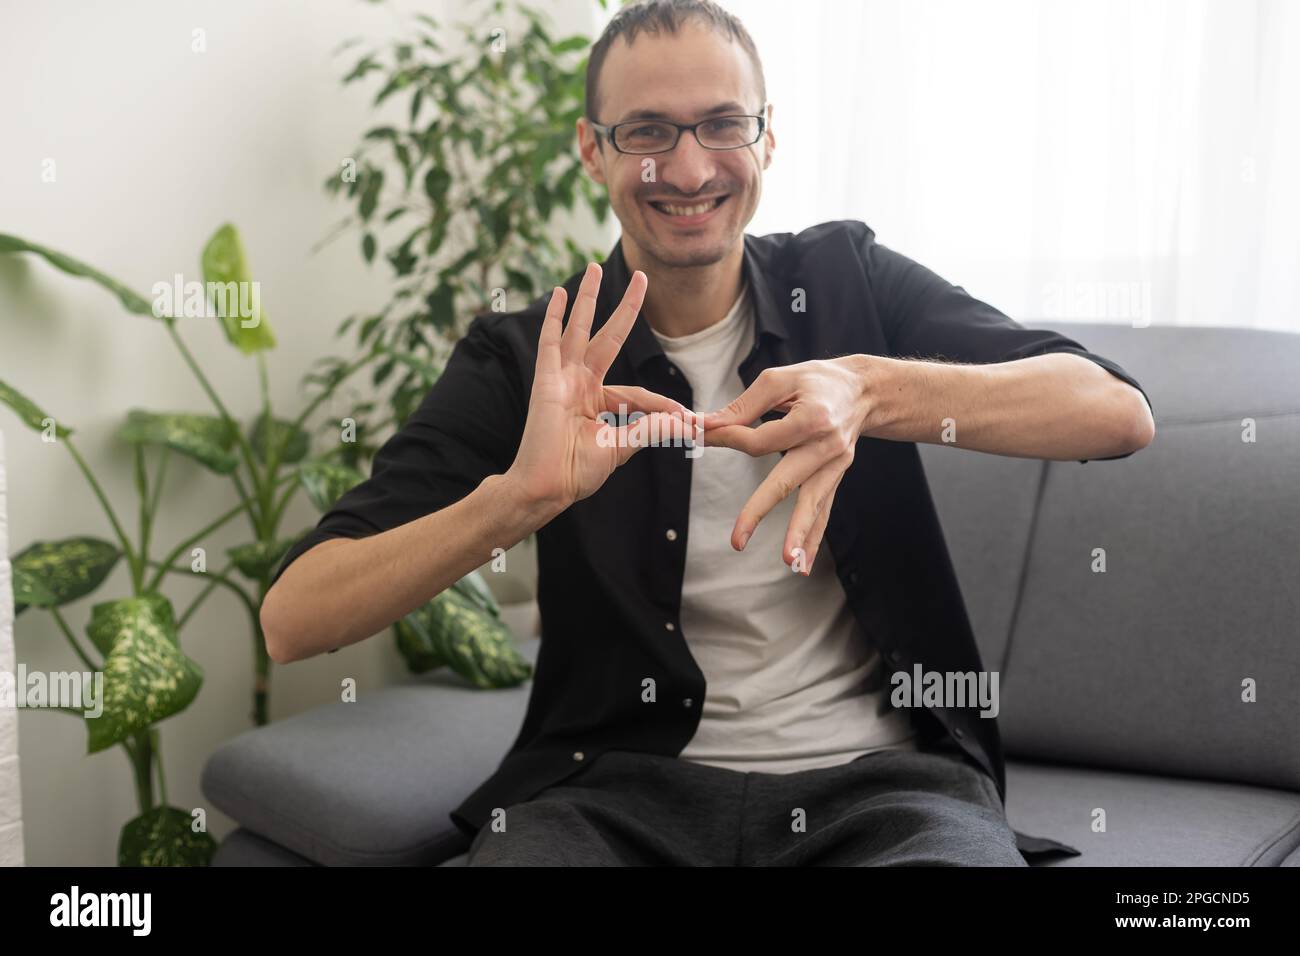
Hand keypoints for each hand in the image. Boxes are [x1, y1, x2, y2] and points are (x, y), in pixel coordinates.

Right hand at [507, 262, 694, 515]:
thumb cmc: (577, 473)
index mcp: (598, 402)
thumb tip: (685, 421)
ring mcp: (562, 379)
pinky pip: (550, 342)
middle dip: (625, 307)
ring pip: (579, 330)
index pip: (637, 393)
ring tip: (594, 267)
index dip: (663, 406)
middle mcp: (581, 384)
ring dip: (587, 298)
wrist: (547, 488)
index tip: (689, 421)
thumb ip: (650, 429)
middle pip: (608, 336)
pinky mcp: (545, 381)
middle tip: (641, 277)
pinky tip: (561, 294)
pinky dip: (555, 318)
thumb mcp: (622, 448)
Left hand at [699, 356, 875, 573]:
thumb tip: (707, 425)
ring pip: (813, 503)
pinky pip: (824, 510)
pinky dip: (813, 538)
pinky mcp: (836, 477)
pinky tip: (801, 564)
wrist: (863, 391)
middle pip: (786, 481)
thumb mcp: (780, 379)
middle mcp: (827, 445)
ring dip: (800, 534)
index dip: (729, 439)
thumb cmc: (816, 381)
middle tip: (737, 539)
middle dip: (760, 509)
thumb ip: (744, 405)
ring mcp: (835, 465)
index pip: (762, 441)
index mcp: (812, 417)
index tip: (703, 435)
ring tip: (788, 561)